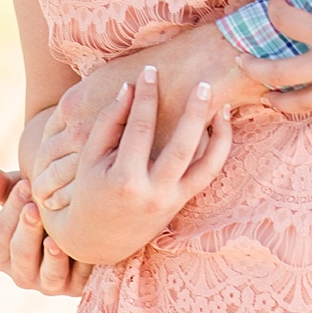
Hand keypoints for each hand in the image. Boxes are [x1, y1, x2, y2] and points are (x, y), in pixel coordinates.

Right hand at [0, 170, 90, 296]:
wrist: (78, 221)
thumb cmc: (42, 205)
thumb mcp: (22, 194)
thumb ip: (2, 186)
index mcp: (2, 254)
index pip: (0, 235)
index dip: (11, 210)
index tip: (25, 184)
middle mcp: (23, 274)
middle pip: (21, 255)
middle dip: (27, 230)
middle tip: (35, 207)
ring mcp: (50, 284)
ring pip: (49, 276)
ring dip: (52, 257)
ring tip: (54, 239)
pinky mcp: (78, 287)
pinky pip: (79, 280)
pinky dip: (81, 264)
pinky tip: (83, 245)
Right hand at [33, 25, 260, 211]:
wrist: (98, 241)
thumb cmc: (88, 192)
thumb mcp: (89, 158)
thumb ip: (108, 123)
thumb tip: (129, 89)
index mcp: (125, 180)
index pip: (140, 129)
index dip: (146, 97)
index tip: (150, 71)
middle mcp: (154, 193)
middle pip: (182, 146)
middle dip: (194, 112)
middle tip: (203, 83)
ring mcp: (172, 201)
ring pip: (205, 165)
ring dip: (218, 134)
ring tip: (223, 104)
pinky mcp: (181, 204)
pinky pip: (206, 175)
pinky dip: (217, 151)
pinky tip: (221, 128)